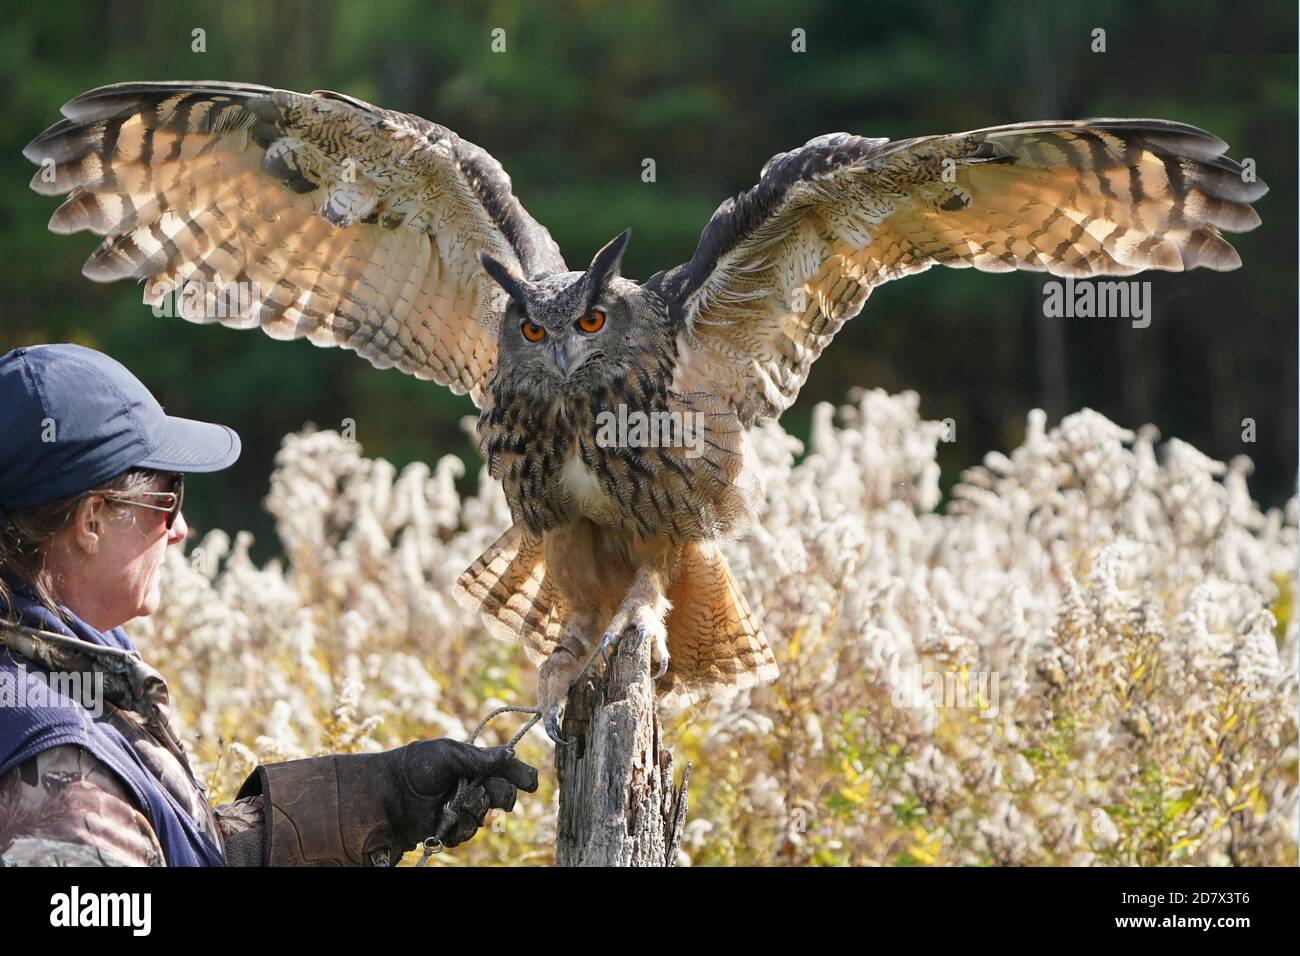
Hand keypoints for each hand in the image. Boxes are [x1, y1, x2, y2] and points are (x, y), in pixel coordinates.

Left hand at [387, 739, 538, 849]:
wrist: (386, 794)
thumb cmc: (415, 767)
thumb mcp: (447, 754)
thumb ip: (479, 758)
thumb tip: (510, 754)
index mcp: (472, 764)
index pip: (505, 769)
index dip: (521, 776)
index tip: (530, 784)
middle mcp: (470, 785)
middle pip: (502, 794)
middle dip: (501, 796)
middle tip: (493, 796)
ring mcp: (459, 808)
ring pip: (484, 816)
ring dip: (474, 813)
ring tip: (455, 807)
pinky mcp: (447, 828)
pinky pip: (465, 833)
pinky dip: (458, 829)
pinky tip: (445, 823)